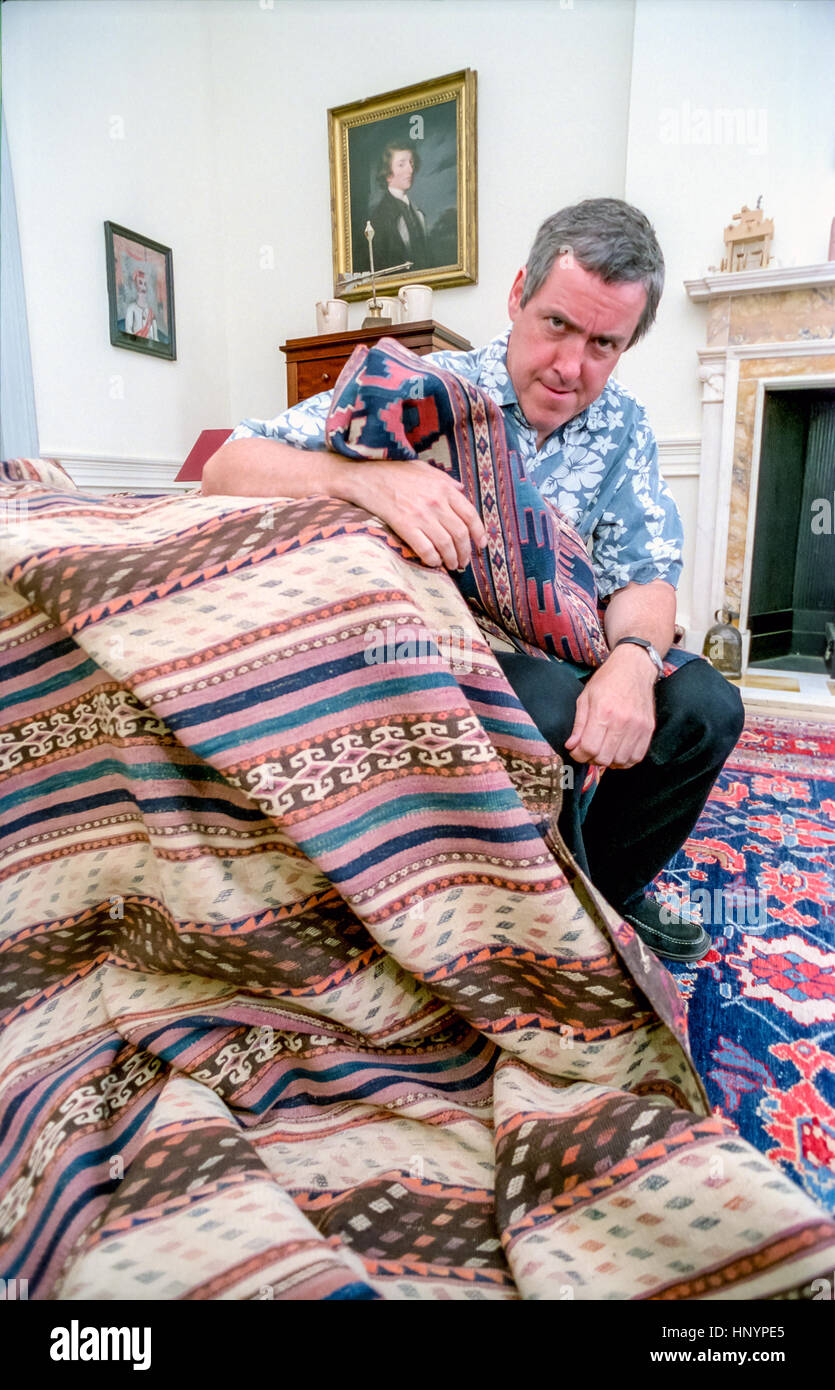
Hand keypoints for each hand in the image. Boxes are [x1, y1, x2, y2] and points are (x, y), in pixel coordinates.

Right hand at [342, 458, 487, 569]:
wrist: (366, 476)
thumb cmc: (394, 471)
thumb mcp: (424, 468)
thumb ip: (445, 479)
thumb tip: (461, 489)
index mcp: (444, 488)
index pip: (470, 515)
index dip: (479, 533)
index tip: (481, 545)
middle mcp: (436, 502)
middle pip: (460, 534)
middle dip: (465, 552)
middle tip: (463, 561)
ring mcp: (421, 515)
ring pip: (446, 544)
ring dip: (451, 559)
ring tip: (451, 566)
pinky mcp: (404, 525)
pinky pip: (425, 549)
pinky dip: (433, 560)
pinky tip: (433, 563)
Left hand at [564, 644, 657, 766]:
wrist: (634, 668)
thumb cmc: (607, 681)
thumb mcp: (585, 698)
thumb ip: (578, 725)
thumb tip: (571, 746)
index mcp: (603, 712)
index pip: (589, 748)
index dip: (579, 755)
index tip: (576, 751)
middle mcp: (622, 721)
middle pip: (604, 758)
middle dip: (591, 759)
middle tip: (588, 751)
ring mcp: (638, 727)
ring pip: (621, 761)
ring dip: (609, 761)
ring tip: (603, 750)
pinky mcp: (648, 729)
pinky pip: (637, 756)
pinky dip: (625, 760)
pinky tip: (617, 751)